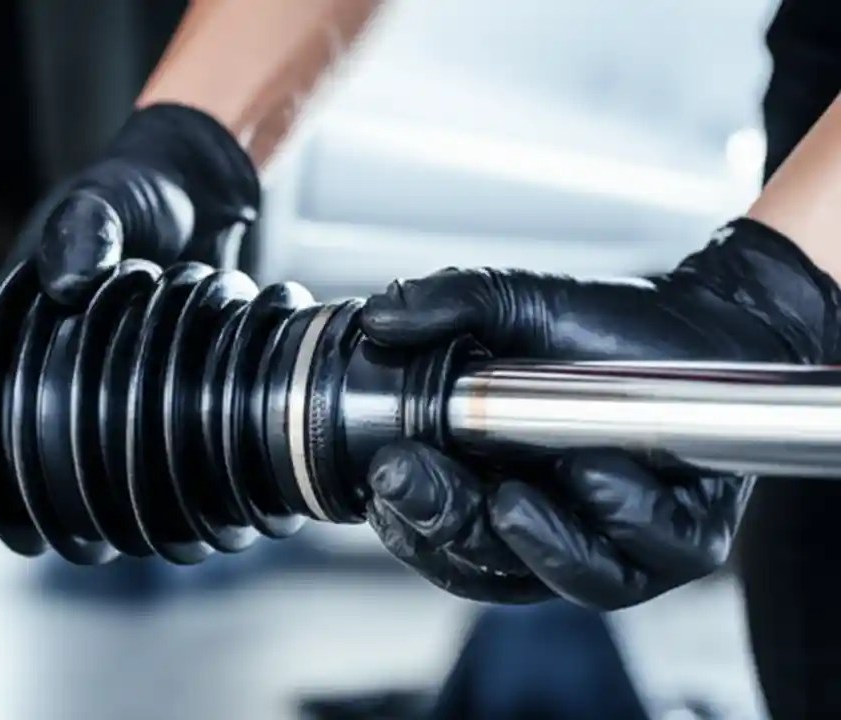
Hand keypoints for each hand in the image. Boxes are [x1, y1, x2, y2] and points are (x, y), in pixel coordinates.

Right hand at [0, 104, 258, 555]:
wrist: (203, 190)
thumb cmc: (141, 189)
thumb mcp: (108, 199)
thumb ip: (84, 230)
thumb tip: (64, 282)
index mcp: (7, 311)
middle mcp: (34, 348)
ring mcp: (81, 369)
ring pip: (34, 443)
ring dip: (22, 493)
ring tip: (12, 543)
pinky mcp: (133, 380)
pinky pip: (98, 436)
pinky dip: (85, 472)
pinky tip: (92, 511)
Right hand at [360, 218, 840, 608]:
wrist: (707, 321)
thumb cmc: (604, 330)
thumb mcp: (515, 305)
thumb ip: (447, 306)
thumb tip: (379, 320)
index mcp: (486, 486)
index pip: (429, 527)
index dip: (402, 510)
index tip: (385, 468)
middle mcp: (542, 529)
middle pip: (477, 557)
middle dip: (439, 519)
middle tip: (410, 474)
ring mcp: (610, 545)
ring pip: (558, 575)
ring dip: (530, 539)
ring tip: (506, 497)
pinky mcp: (680, 547)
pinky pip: (641, 555)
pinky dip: (615, 516)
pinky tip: (593, 471)